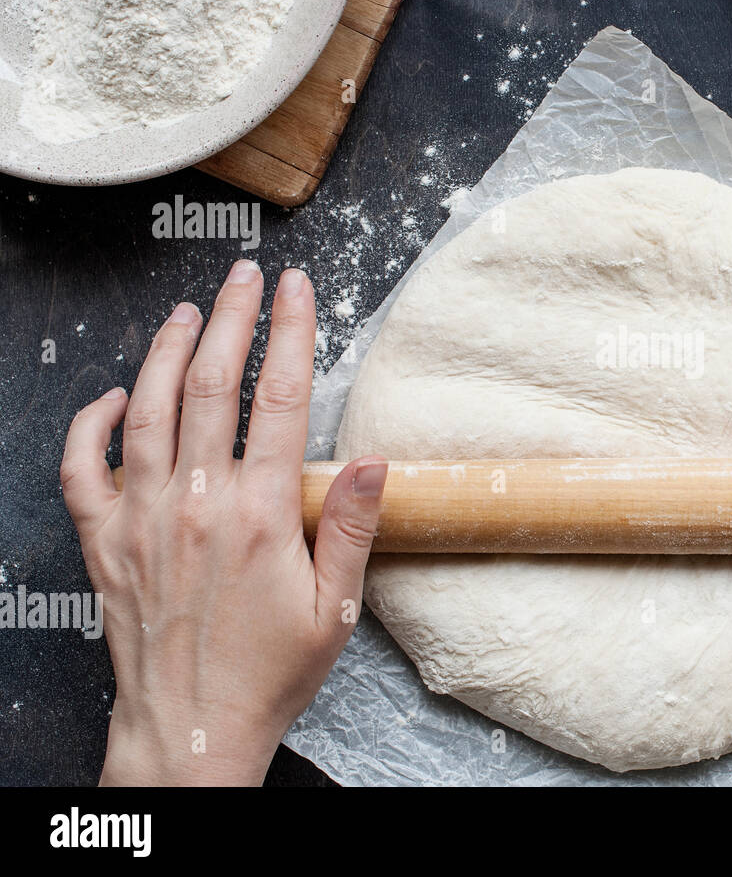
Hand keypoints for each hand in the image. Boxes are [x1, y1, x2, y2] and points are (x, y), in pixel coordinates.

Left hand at [61, 261, 387, 785]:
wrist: (191, 732)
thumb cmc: (267, 674)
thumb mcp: (334, 609)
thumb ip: (349, 527)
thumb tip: (370, 459)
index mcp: (260, 516)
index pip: (282, 399)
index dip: (290, 332)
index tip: (297, 289)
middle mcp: (196, 504)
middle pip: (213, 384)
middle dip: (232, 317)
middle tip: (245, 276)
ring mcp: (142, 519)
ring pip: (149, 408)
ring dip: (168, 349)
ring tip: (188, 311)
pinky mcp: (103, 541)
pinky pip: (83, 466)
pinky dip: (93, 421)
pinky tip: (117, 395)